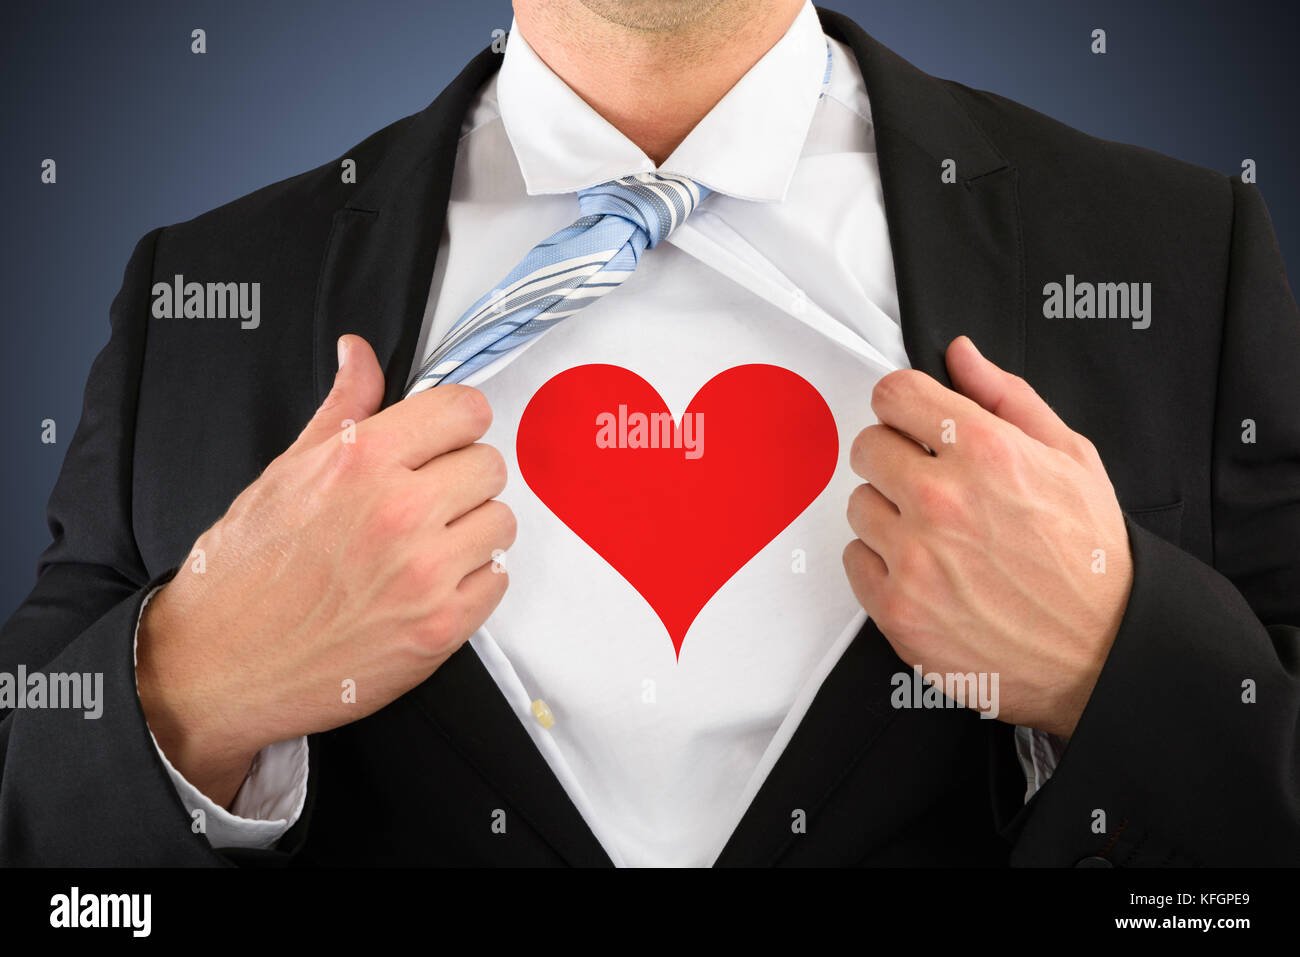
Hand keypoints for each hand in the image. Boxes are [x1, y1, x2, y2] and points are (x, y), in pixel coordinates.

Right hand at [136, 335, 514, 806]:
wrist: (217, 667)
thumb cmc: (242, 575)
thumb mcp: (285, 473)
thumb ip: (342, 409)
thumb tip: (359, 353)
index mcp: (362, 462)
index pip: (465, 409)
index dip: (455, 423)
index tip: (443, 439)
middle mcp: (400, 512)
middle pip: (490, 464)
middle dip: (460, 477)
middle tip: (425, 500)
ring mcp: (425, 574)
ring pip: (501, 522)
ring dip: (471, 530)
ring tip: (426, 545)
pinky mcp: (440, 629)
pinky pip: (498, 579)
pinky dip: (472, 580)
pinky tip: (429, 584)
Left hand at [843, 336, 1131, 736]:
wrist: (1106, 652)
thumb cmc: (1093, 559)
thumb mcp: (1071, 458)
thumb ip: (1007, 398)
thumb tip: (960, 355)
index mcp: (986, 451)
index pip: (894, 393)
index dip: (904, 405)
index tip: (913, 422)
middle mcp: (943, 500)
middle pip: (867, 445)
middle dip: (895, 457)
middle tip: (931, 484)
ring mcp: (915, 557)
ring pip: (858, 503)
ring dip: (889, 512)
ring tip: (937, 534)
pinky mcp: (898, 609)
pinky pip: (854, 559)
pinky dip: (882, 563)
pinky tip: (926, 570)